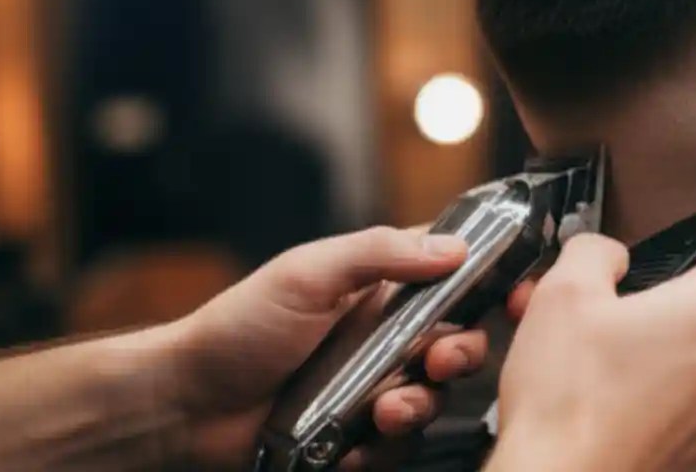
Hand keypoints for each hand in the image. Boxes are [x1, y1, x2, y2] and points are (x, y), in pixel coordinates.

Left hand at [160, 227, 488, 469]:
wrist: (186, 404)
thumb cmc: (239, 327)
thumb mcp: (308, 273)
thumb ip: (379, 253)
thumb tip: (452, 247)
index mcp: (379, 292)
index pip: (451, 279)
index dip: (486, 287)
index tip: (508, 297)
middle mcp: (384, 339)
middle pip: (456, 344)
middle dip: (460, 354)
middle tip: (439, 361)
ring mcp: (372, 390)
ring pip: (432, 400)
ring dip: (419, 405)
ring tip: (385, 410)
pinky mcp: (357, 437)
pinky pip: (395, 447)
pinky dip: (380, 447)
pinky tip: (352, 440)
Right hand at [489, 234, 695, 471]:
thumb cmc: (566, 395)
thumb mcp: (563, 290)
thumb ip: (596, 251)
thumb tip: (612, 257)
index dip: (691, 251)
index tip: (655, 265)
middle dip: (657, 310)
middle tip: (600, 319)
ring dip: (656, 358)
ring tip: (595, 368)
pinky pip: (689, 411)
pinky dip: (658, 403)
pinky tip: (609, 409)